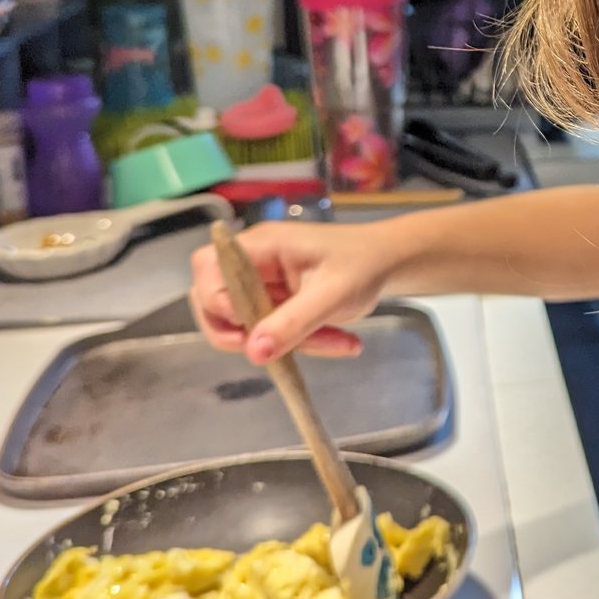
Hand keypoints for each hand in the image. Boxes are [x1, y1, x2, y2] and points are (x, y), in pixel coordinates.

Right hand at [189, 220, 398, 360]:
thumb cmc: (364, 264)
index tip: (248, 330)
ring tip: (334, 342)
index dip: (217, 303)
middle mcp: (254, 262)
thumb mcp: (333, 294)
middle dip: (240, 333)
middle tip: (273, 352)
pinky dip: (300, 344)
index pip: (208, 268)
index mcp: (261, 245)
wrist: (389, 262)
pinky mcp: (276, 302)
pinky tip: (340, 341)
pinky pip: (270, 331)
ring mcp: (263, 283)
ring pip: (244, 324)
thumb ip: (294, 322)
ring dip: (283, 344)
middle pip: (211, 299)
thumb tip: (254, 352)